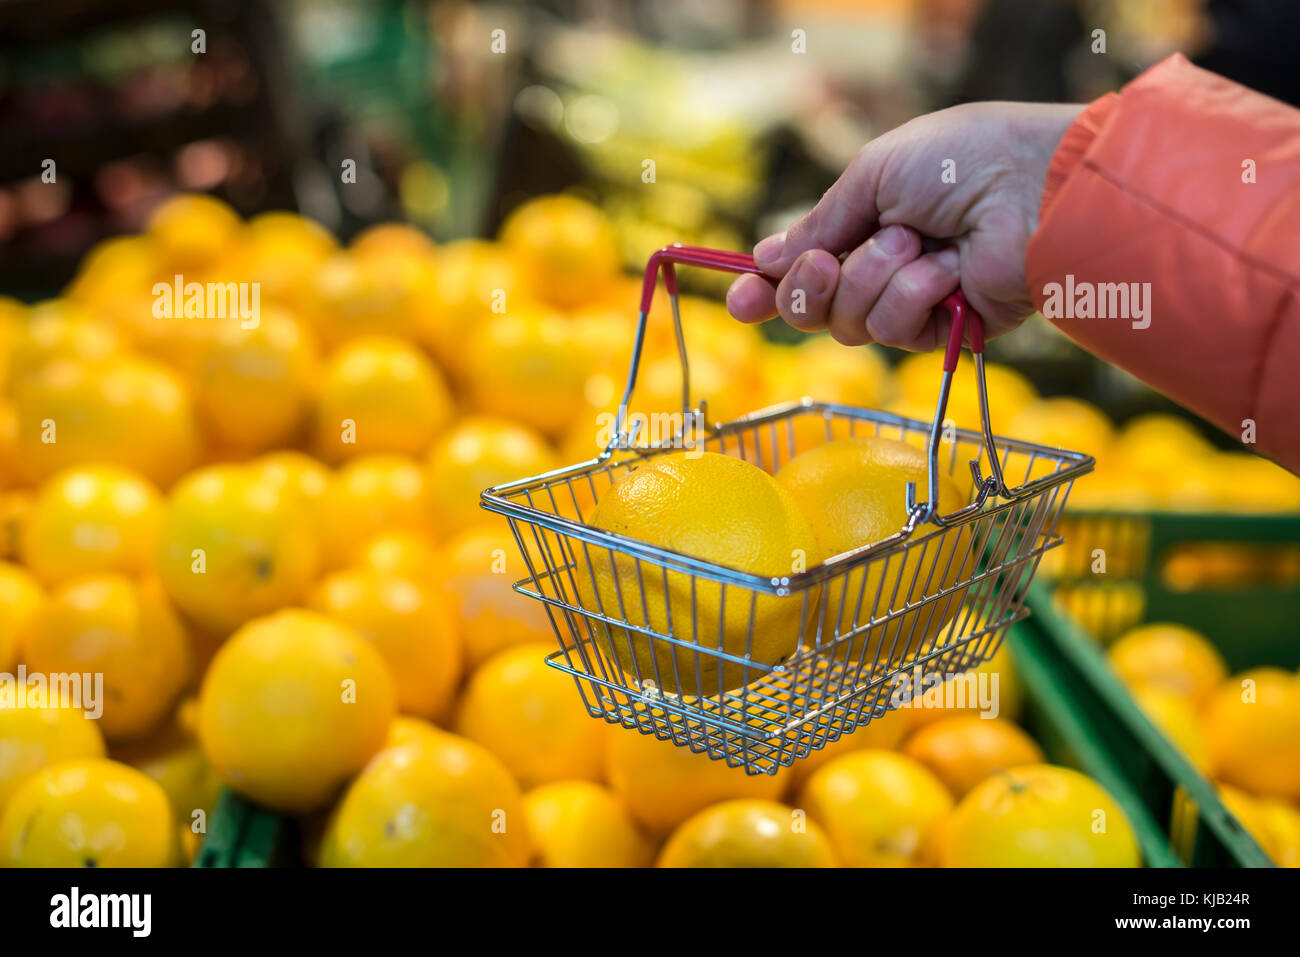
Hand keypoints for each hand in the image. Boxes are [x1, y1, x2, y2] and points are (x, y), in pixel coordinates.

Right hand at [726, 102, 1083, 348]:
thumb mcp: (873, 174)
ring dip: (872, 280)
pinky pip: (893, 332)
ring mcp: (912, 302)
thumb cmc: (963, 161)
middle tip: (829, 263)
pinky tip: (945, 271)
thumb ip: (819, 223)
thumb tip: (764, 259)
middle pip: (812, 309)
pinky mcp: (943, 330)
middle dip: (809, 289)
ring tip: (915, 244)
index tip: (739, 300)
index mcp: (864, 223)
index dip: (764, 288)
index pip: (800, 268)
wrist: (1036, 187)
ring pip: (848, 325)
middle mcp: (881, 267)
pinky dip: (912, 296)